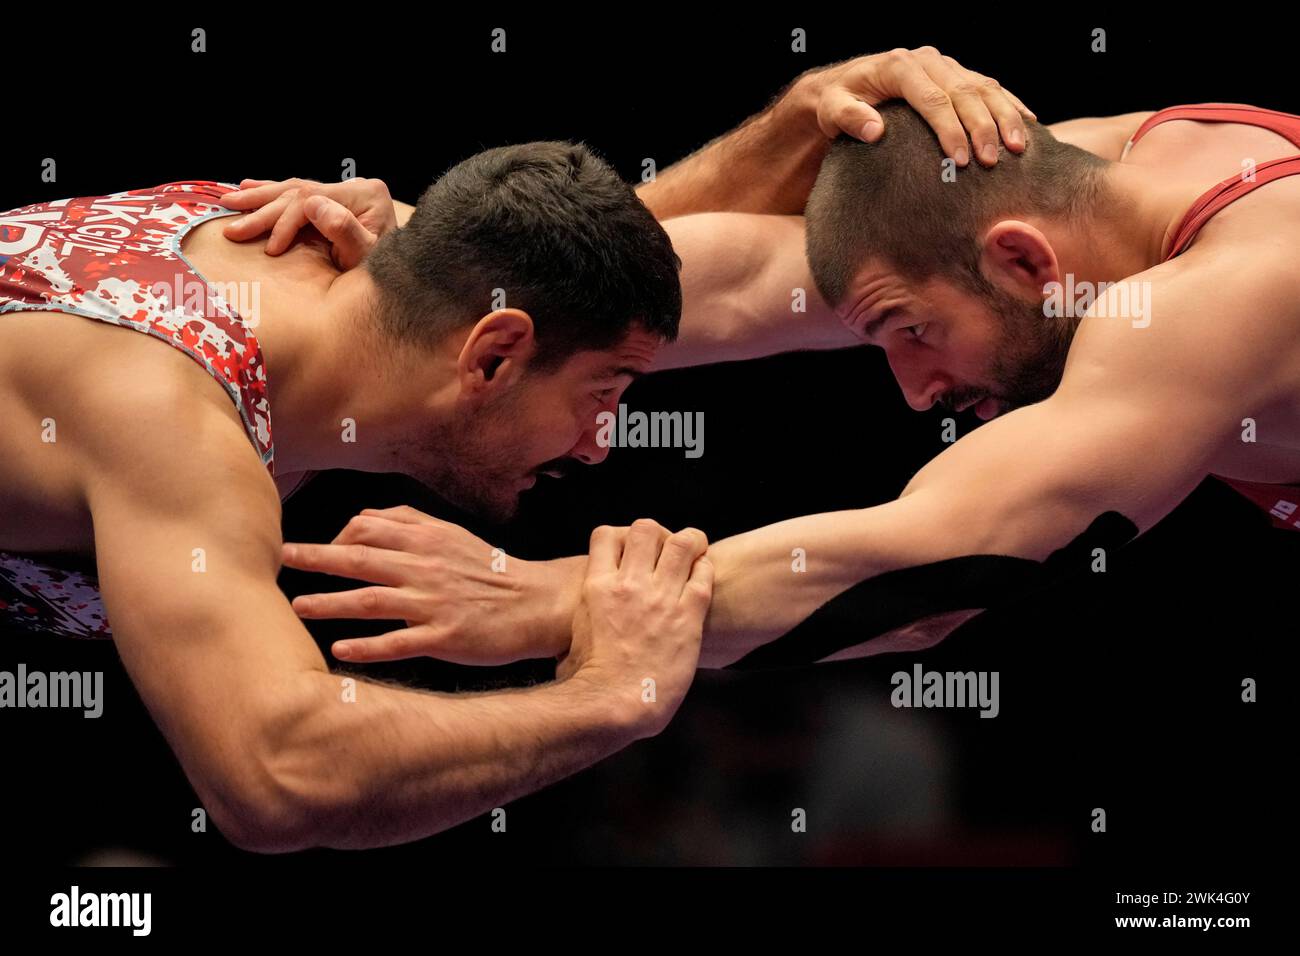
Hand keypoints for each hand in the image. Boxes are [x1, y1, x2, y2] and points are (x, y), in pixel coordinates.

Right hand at [219, 177, 397, 268]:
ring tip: (230, 201)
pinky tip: (248, 186)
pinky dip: (272, 192)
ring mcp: (345, 192)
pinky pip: (298, 192)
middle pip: (298, 193)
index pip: (312, 200)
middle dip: (262, 210)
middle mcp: (355, 188)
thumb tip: (314, 205)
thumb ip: (345, 231)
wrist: (400, 281)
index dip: (285, 222)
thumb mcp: (367, 257)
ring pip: (293, 189)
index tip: (272, 250)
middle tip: (232, 226)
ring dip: (259, 196)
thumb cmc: (383, 274)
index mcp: (366, 194)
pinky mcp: (336, 201)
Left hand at [281, 506, 576, 664]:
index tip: (321, 553)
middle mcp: (426, 567)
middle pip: (359, 559)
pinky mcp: (444, 637)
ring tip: (298, 606)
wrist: (535, 604)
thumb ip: (410, 524)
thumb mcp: (453, 536)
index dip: (336, 537)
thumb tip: (362, 520)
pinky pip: (398, 642)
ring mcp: (434, 603)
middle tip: (281, 559)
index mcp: (427, 538)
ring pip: (371, 600)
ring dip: (331, 603)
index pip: (367, 527)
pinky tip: (341, 650)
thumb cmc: (490, 572)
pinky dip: (368, 646)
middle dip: (315, 558)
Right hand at [560, 520, 712, 738]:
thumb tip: (570, 639)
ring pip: (681, 543)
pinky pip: (703, 576)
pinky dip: (705, 570)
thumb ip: (580, 626)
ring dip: (689, 543)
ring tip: (693, 552)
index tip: (630, 551)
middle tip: (666, 549)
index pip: (606, 535)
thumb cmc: (587, 683)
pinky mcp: (687, 616)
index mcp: (597, 587)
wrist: (613, 705)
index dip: (621, 536)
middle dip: (657, 533)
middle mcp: (629, 585)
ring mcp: (660, 597)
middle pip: (645, 529)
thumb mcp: (571, 642)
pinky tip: (702, 579)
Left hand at [797, 47, 1035, 165]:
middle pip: (964, 93)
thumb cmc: (837, 102)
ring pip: (983, 87)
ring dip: (1004, 117)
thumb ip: (849, 118)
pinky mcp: (955, 74)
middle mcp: (927, 61)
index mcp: (900, 67)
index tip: (959, 160)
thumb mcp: (833, 110)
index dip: (949, 130)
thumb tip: (874, 129)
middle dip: (982, 127)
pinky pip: (989, 86)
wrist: (844, 86)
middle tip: (993, 161)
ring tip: (1018, 148)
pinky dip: (1009, 105)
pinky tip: (1027, 125)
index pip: (933, 100)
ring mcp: (944, 66)